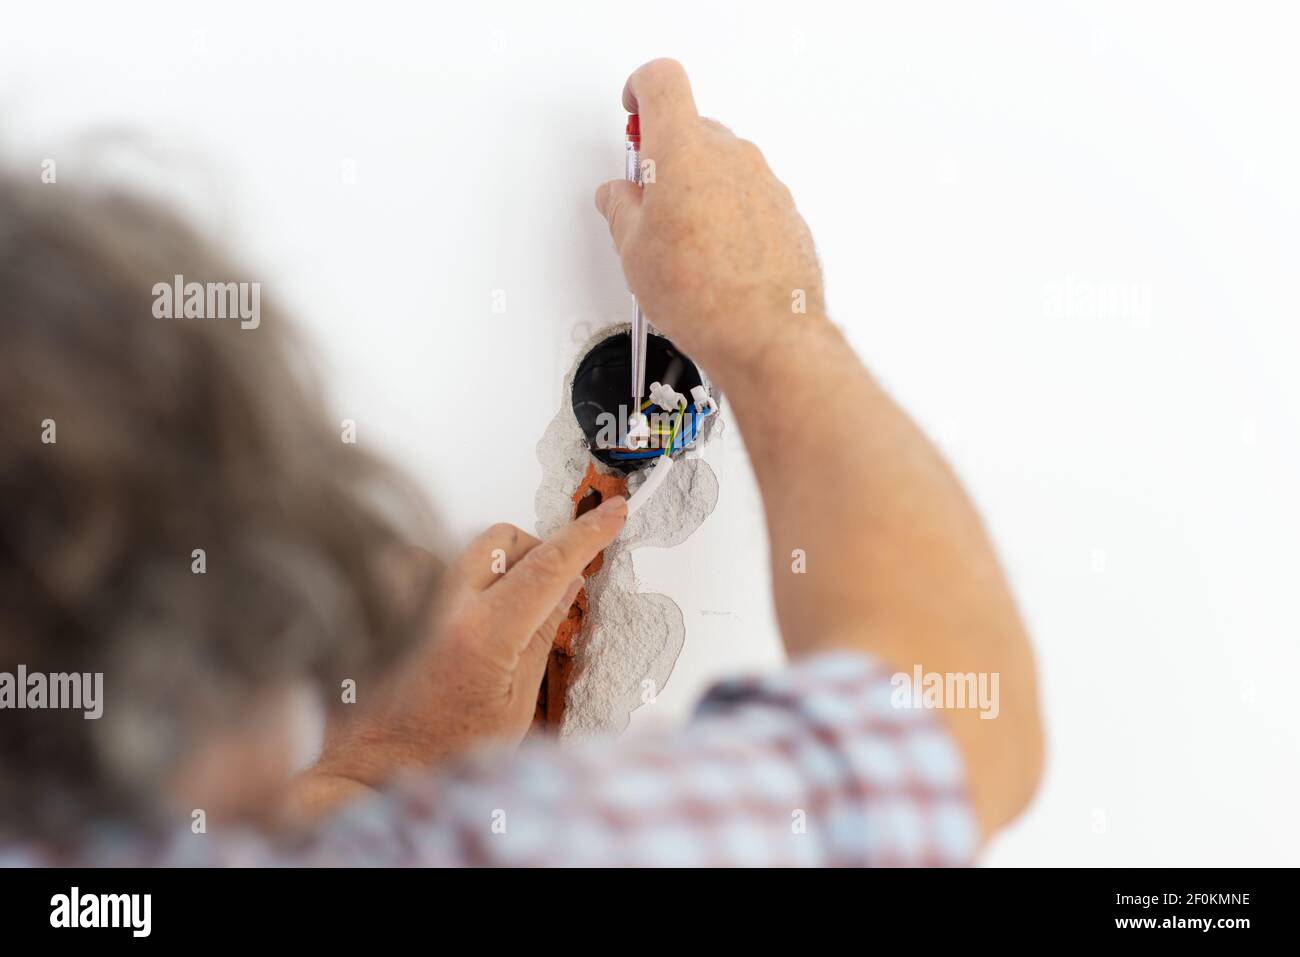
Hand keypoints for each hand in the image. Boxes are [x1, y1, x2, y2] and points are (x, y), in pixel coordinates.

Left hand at [286, 496, 627, 816]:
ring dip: (500, 572)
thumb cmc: (440, 754)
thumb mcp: (515, 704)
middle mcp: (439, 606)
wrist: (370, 771)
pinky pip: (438, 572)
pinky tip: (463, 632)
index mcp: (481, 635)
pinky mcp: (389, 604)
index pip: (547, 565)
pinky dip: (464, 588)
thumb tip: (567, 583)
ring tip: (501, 626)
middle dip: (537, 553)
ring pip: (472, 552)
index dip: (587, 534)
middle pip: (504, 539)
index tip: (613, 513)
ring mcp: (408, 602)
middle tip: (551, 594)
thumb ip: (541, 634)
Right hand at [594, 59, 825, 371]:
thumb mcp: (634, 252)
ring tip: (680, 243)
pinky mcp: (786, 213)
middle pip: (693, 127)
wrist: (766, 334)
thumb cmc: (704, 295)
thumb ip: (621, 210)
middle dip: (666, 156)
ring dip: (699, 188)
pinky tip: (714, 259)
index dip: (640, 89)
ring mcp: (764, 183)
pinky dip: (729, 214)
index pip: (661, 82)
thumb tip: (618, 198)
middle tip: (647, 198)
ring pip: (723, 165)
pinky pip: (749, 198)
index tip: (632, 109)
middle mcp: (731, 156)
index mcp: (684, 151)